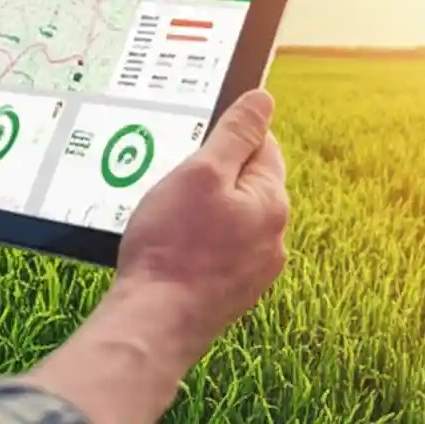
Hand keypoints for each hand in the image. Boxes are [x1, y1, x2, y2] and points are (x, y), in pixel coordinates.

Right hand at [115, 89, 288, 346]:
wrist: (152, 325)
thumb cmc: (172, 246)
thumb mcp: (201, 173)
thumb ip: (235, 134)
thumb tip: (263, 100)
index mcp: (271, 202)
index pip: (263, 145)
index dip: (228, 136)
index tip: (195, 142)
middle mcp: (273, 237)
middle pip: (247, 183)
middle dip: (213, 175)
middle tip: (174, 183)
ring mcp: (254, 269)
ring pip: (231, 218)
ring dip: (204, 211)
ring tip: (168, 219)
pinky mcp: (231, 293)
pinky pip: (219, 250)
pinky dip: (198, 243)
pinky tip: (171, 248)